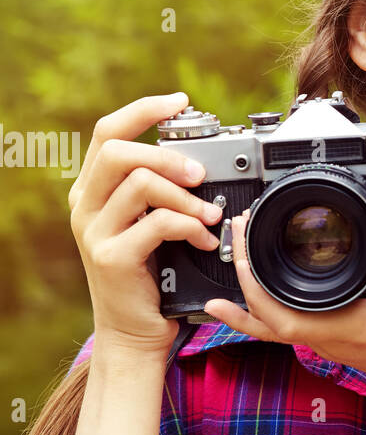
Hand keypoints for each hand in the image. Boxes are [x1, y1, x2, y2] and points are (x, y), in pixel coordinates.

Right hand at [68, 91, 225, 358]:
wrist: (136, 333)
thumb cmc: (151, 276)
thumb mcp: (150, 224)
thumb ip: (160, 190)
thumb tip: (200, 157)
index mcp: (92, 190)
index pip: (107, 131)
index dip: (144, 110)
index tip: (180, 102)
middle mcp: (85, 206)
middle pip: (119, 151)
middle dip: (167, 155)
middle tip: (200, 174)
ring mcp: (93, 232)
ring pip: (139, 184)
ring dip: (185, 195)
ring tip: (210, 214)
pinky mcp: (111, 258)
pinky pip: (156, 224)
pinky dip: (190, 227)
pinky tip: (205, 240)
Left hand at [204, 216, 365, 415]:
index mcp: (351, 326)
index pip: (280, 312)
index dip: (252, 279)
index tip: (247, 238)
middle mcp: (331, 338)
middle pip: (264, 316)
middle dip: (243, 273)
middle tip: (238, 230)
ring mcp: (329, 342)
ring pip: (271, 324)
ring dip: (249, 290)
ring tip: (235, 252)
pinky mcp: (333, 340)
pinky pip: (287, 327)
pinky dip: (263, 310)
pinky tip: (246, 299)